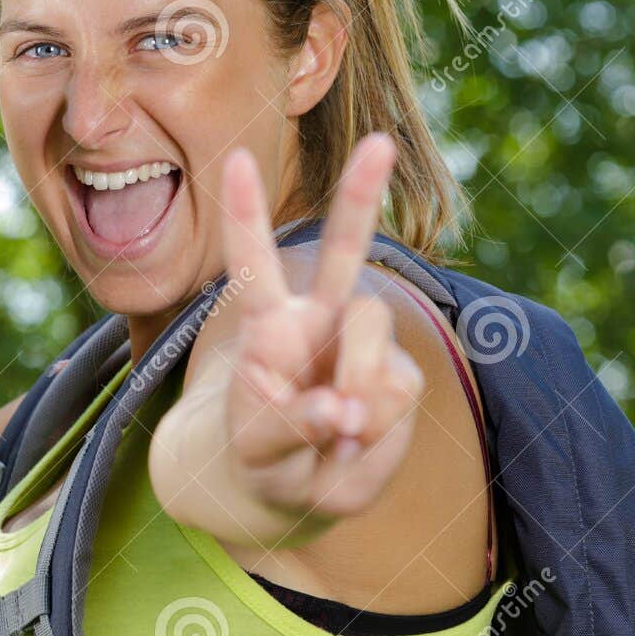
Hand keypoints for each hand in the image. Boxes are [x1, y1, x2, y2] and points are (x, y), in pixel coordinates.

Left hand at [217, 135, 424, 524]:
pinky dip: (374, 430)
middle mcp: (318, 321)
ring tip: (336, 431)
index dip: (245, 214)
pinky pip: (396, 394)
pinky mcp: (399, 377)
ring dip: (356, 378)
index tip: (235, 159)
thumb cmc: (266, 458)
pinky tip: (352, 445)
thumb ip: (290, 427)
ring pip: (372, 328)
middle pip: (342, 252)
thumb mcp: (258, 454)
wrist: (300, 491)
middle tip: (381, 144)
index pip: (252, 264)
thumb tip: (343, 409)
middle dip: (360, 197)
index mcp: (269, 325)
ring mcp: (362, 346)